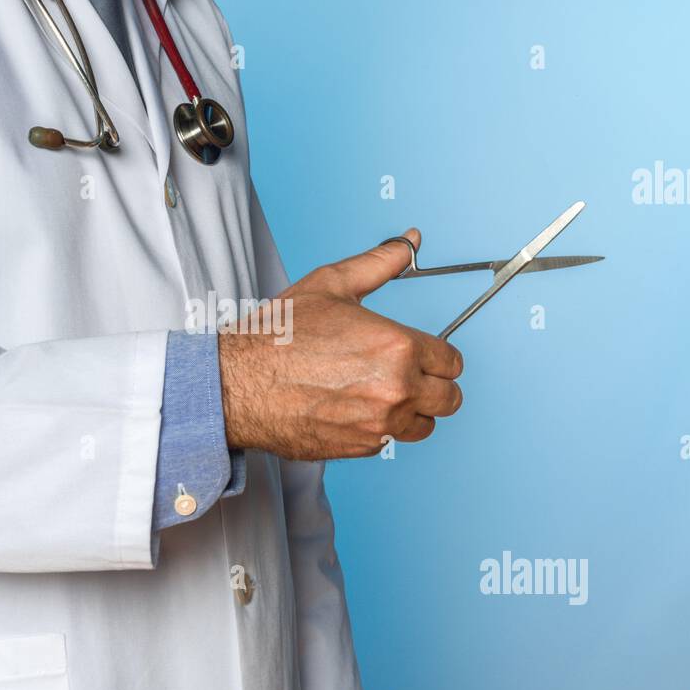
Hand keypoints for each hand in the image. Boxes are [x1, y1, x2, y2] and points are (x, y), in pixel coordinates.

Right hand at [219, 229, 462, 461]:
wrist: (238, 384)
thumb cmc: (278, 336)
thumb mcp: (331, 285)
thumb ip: (380, 263)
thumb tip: (409, 241)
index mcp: (397, 347)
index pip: (451, 362)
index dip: (438, 355)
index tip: (423, 354)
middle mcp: (396, 389)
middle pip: (449, 399)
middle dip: (432, 385)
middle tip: (406, 374)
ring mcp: (380, 424)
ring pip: (424, 426)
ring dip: (411, 411)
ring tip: (378, 392)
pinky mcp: (361, 448)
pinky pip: (390, 441)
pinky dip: (378, 428)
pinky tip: (350, 407)